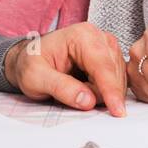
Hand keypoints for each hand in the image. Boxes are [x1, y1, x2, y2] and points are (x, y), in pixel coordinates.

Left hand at [3, 22, 128, 116]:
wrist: (29, 59)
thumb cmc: (30, 64)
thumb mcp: (35, 78)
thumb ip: (61, 88)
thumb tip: (88, 100)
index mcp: (81, 36)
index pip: (103, 66)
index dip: (111, 90)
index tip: (117, 111)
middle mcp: (98, 37)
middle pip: (113, 74)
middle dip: (98, 93)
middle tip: (68, 94)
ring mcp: (106, 47)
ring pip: (117, 80)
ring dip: (99, 93)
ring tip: (73, 88)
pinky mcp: (110, 59)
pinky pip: (116, 81)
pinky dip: (103, 91)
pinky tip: (85, 88)